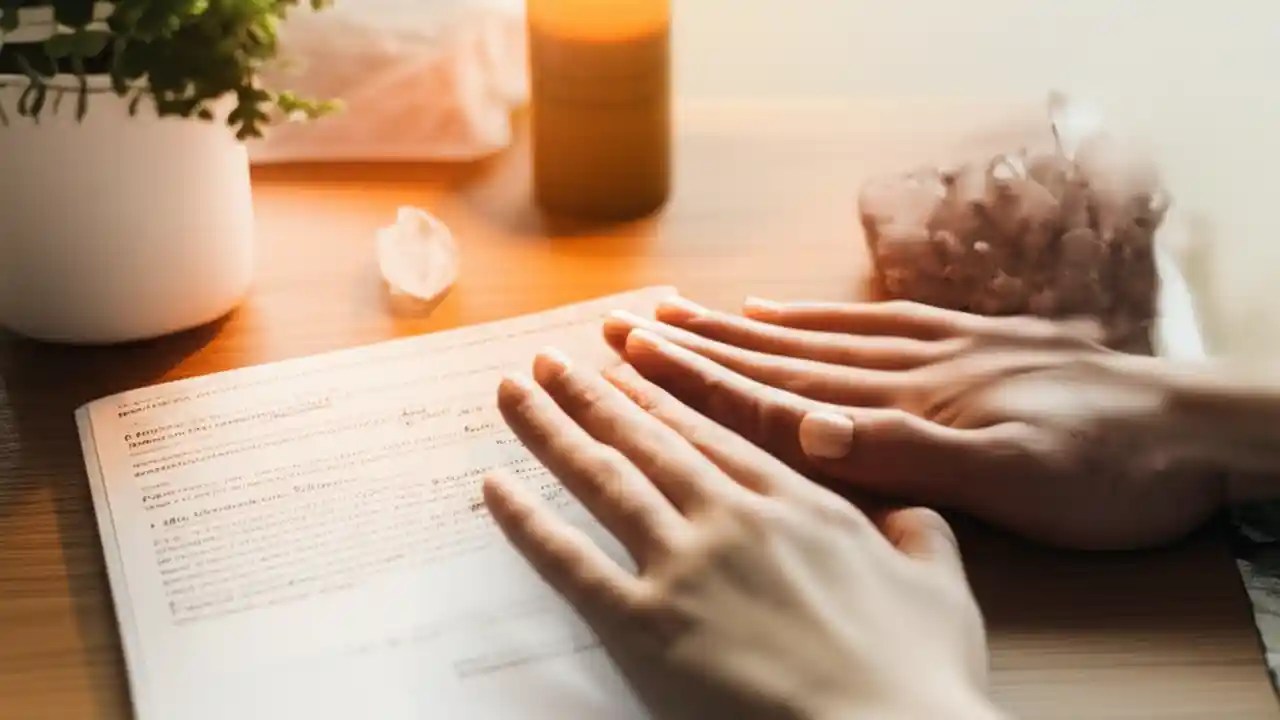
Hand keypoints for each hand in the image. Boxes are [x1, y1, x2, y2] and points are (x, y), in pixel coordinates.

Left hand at [485, 350, 999, 719]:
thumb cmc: (917, 676)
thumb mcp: (940, 587)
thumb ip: (920, 536)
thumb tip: (915, 515)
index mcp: (796, 503)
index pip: (711, 434)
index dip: (661, 397)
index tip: (626, 367)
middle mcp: (731, 518)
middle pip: (645, 441)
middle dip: (591, 396)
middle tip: (548, 361)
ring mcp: (683, 567)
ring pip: (601, 480)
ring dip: (550, 430)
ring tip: (512, 392)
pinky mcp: (643, 626)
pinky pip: (567, 562)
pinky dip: (525, 523)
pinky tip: (494, 489)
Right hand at [603, 297, 1224, 549]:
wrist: (1198, 428)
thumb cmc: (1110, 471)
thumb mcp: (1018, 479)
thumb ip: (912, 455)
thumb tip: (810, 434)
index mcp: (910, 411)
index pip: (782, 396)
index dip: (703, 380)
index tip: (638, 358)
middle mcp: (909, 374)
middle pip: (781, 359)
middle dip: (698, 347)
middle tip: (628, 327)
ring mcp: (936, 355)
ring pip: (816, 339)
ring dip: (740, 329)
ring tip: (681, 312)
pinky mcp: (966, 345)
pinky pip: (872, 323)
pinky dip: (816, 317)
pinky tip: (783, 311)